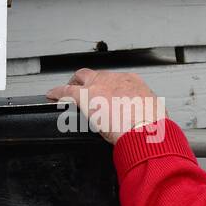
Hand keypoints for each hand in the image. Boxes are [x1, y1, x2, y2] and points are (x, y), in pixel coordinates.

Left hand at [45, 69, 167, 144]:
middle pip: (98, 74)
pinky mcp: (84, 96)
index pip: (117, 80)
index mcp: (133, 83)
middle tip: (85, 89)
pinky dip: (57, 92)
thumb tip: (151, 120)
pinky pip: (66, 91)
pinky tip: (52, 95)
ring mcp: (99, 86)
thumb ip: (147, 113)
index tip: (108, 95)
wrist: (145, 130)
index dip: (110, 87)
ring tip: (68, 91)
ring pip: (81, 77)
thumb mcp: (154, 114)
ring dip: (74, 83)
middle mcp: (116, 79)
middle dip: (90, 81)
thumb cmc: (152, 126)